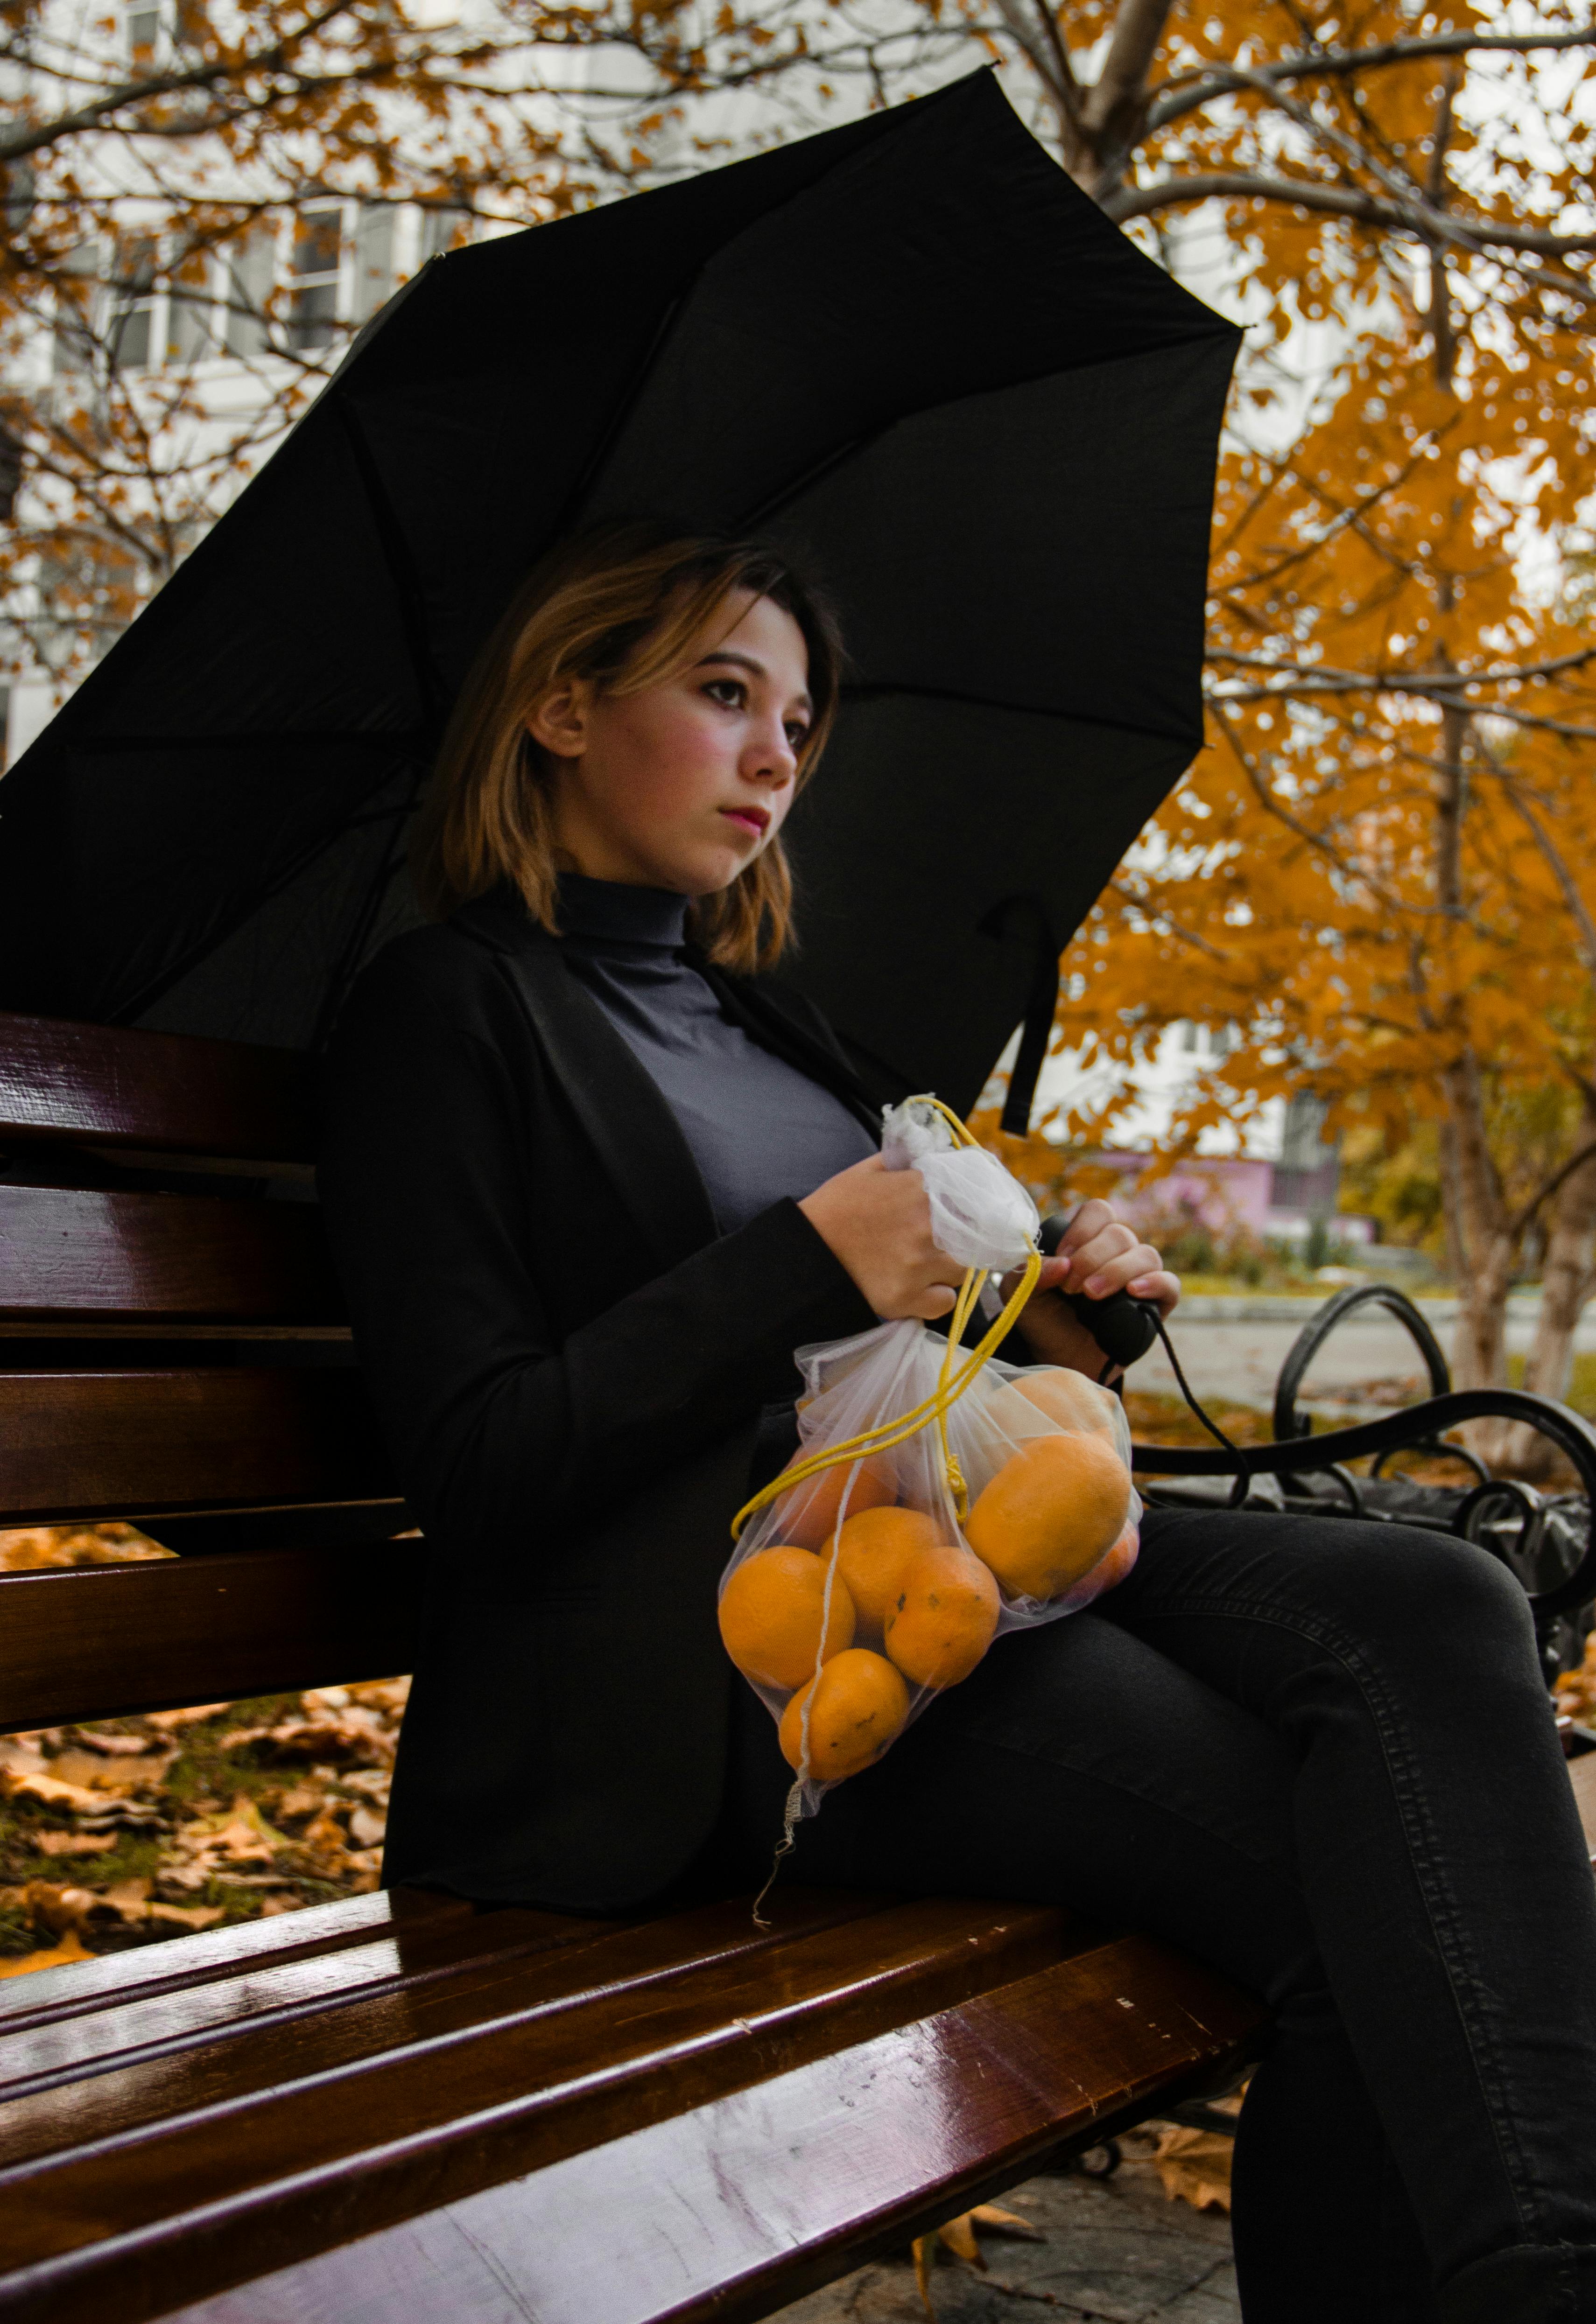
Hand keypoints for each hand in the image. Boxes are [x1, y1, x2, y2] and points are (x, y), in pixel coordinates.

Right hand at [799, 1154, 965, 1319]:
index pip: (967, 1196)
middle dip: (957, 1238)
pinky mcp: (906, 1297)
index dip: (961, 1206)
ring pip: (962, 1270)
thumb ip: (904, 1160)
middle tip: (937, 1242)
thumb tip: (932, 1154)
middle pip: (969, 1235)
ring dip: (948, 1267)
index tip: (954, 1213)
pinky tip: (921, 1288)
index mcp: (919, 1190)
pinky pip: (945, 1302)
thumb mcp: (867, 1170)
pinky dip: (937, 1297)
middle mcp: (925, 1227)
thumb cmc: (834, 1207)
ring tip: (925, 1265)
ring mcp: (918, 1265)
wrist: (804, 1250)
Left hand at [999, 1199, 1179, 1379]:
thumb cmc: (1043, 1320)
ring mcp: (1140, 1277)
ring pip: (1146, 1255)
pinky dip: (1155, 1283)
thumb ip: (1031, 1272)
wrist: (1058, 1360)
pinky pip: (1170, 1284)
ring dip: (1117, 1271)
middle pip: (1120, 1233)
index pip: (1098, 1212)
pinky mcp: (1157, 1304)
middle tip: (1071, 1288)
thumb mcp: (1021, 1294)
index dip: (1081, 1231)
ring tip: (1091, 1295)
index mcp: (1088, 1241)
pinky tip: (1134, 1291)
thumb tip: (1061, 1264)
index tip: (1063, 1259)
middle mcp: (1117, 1253)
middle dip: (1092, 1258)